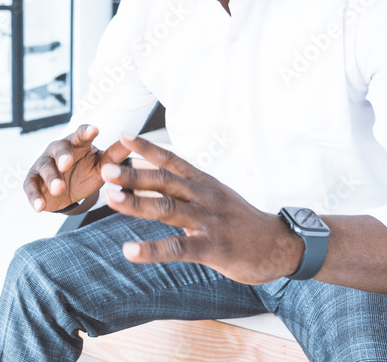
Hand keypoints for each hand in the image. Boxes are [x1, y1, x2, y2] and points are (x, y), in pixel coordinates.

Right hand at [23, 124, 129, 211]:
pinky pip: (31, 187)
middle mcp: (58, 150)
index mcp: (77, 143)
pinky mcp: (33, 181)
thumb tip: (132, 141)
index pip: (81, 134)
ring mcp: (44, 164)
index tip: (94, 131)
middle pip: (59, 149)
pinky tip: (40, 207)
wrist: (66, 191)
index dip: (86, 131)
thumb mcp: (101, 165)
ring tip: (58, 189)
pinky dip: (35, 197)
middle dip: (63, 156)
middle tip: (66, 164)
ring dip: (51, 178)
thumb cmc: (86, 171)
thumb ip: (114, 154)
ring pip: (45, 168)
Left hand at [100, 132, 304, 284]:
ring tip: (111, 199)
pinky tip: (129, 251)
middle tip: (106, 168)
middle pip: (164, 181)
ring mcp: (208, 221)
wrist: (279, 245)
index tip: (123, 136)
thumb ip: (189, 189)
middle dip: (133, 174)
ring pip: (167, 209)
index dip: (147, 148)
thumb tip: (157, 177)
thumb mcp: (218, 197)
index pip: (172, 160)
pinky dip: (151, 250)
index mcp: (204, 183)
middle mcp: (204, 197)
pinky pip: (177, 248)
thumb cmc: (243, 222)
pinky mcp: (212, 248)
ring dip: (137, 204)